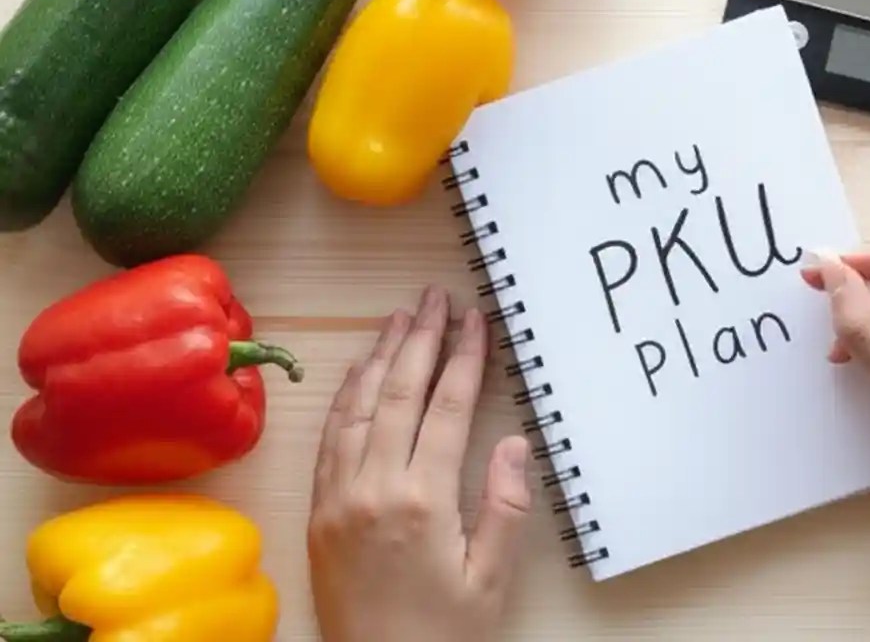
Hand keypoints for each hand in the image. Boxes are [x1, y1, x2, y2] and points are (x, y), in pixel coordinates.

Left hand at [308, 286, 530, 641]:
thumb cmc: (443, 633)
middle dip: (420, 339)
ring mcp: (339, 496)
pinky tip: (359, 374)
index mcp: (423, 501)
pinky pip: (330, 438)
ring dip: (380, 357)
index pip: (445, 409)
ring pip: (358, 408)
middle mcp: (373, 488)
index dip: (463, 358)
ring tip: (400, 318)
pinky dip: (346, 398)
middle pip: (398, 393)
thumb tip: (514, 442)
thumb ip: (505, 507)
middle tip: (435, 297)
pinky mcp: (319, 511)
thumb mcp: (491, 579)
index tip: (474, 320)